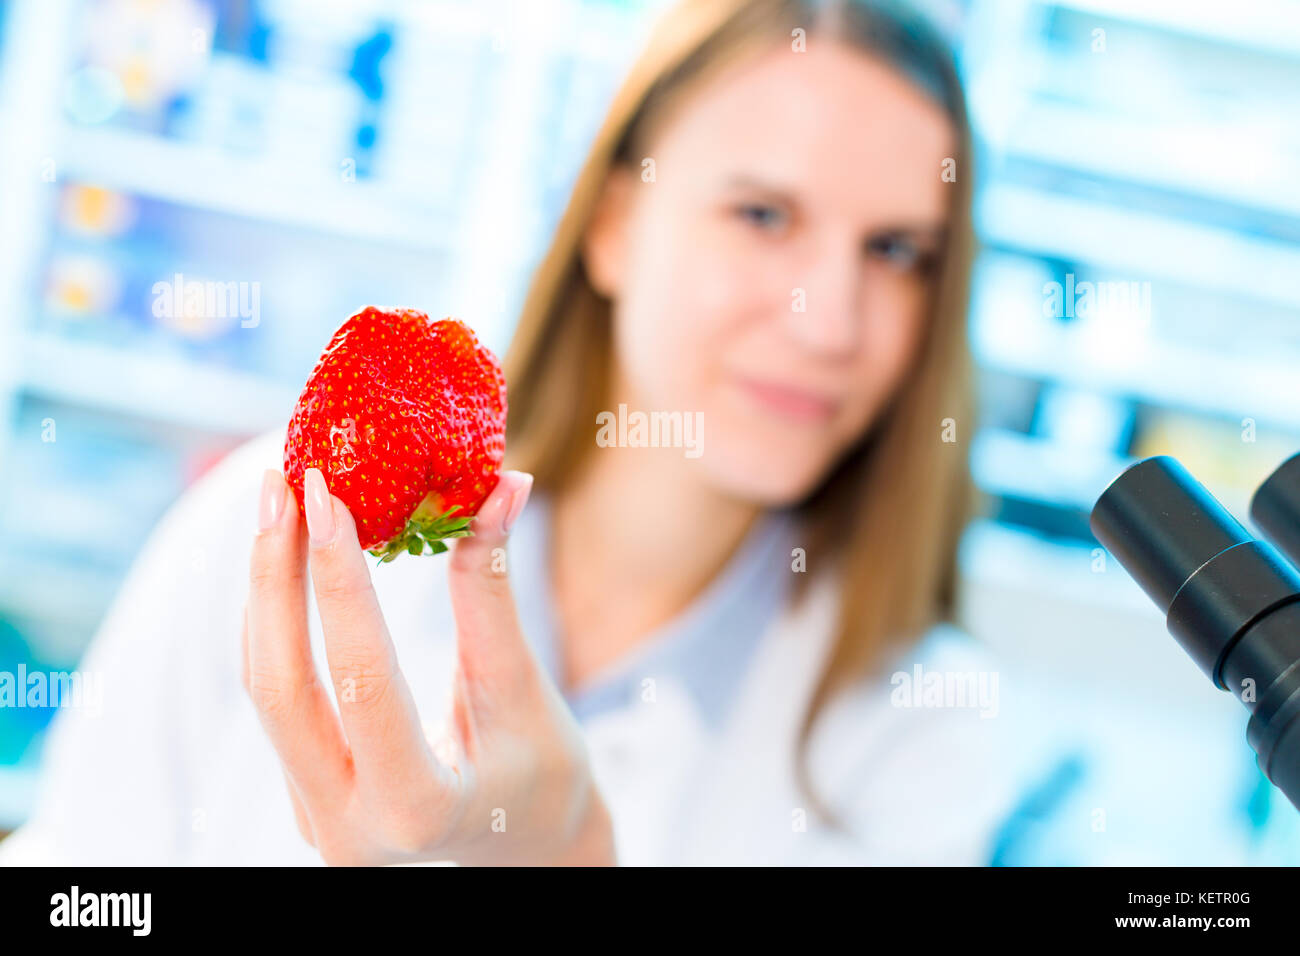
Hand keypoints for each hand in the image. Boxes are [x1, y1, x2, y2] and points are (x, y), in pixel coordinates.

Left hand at [243, 466, 614, 865]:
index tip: (325, 495)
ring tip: (277, 503)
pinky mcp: (306, 794)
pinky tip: (287, 563)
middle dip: (273, 576)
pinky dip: (277, 624)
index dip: (338, 581)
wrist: (524, 851)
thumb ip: (491, 591)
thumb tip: (502, 487)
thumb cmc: (542, 777)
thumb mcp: (522, 690)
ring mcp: (315, 816)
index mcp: (416, 808)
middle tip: (282, 484)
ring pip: (266, 691)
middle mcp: (347, 826)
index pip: (362, 679)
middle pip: (280, 687)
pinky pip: (276, 700)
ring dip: (265, 592)